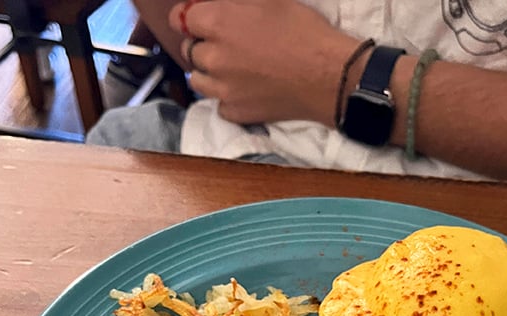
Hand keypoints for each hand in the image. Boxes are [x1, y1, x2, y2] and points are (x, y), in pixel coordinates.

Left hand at [169, 0, 358, 125]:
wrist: (326, 76)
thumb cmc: (303, 31)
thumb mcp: (268, 0)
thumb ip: (234, 4)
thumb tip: (224, 7)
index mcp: (217, 22)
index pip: (180, 18)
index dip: (190, 17)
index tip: (200, 20)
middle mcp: (212, 57)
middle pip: (189, 50)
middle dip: (202, 45)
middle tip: (227, 45)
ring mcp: (222, 89)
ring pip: (198, 80)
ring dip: (209, 73)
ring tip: (231, 69)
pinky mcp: (235, 113)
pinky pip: (218, 104)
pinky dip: (226, 97)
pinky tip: (243, 89)